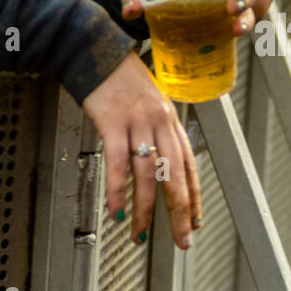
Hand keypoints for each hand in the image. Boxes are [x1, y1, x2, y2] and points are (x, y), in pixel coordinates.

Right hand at [83, 52, 200, 248]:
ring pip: (147, 175)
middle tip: (180, 239)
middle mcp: (159, 121)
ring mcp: (137, 122)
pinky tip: (115, 210)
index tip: (194, 221)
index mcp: (170, 118)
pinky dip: (117, 191)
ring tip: (139, 235)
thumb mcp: (149, 100)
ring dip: (143, 209)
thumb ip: (157, 128)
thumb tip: (160, 161)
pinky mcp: (113, 122)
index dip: (193, 195)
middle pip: (174, 175)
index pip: (188, 164)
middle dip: (178, 211)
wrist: (96, 51)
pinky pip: (118, 164)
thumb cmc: (120, 78)